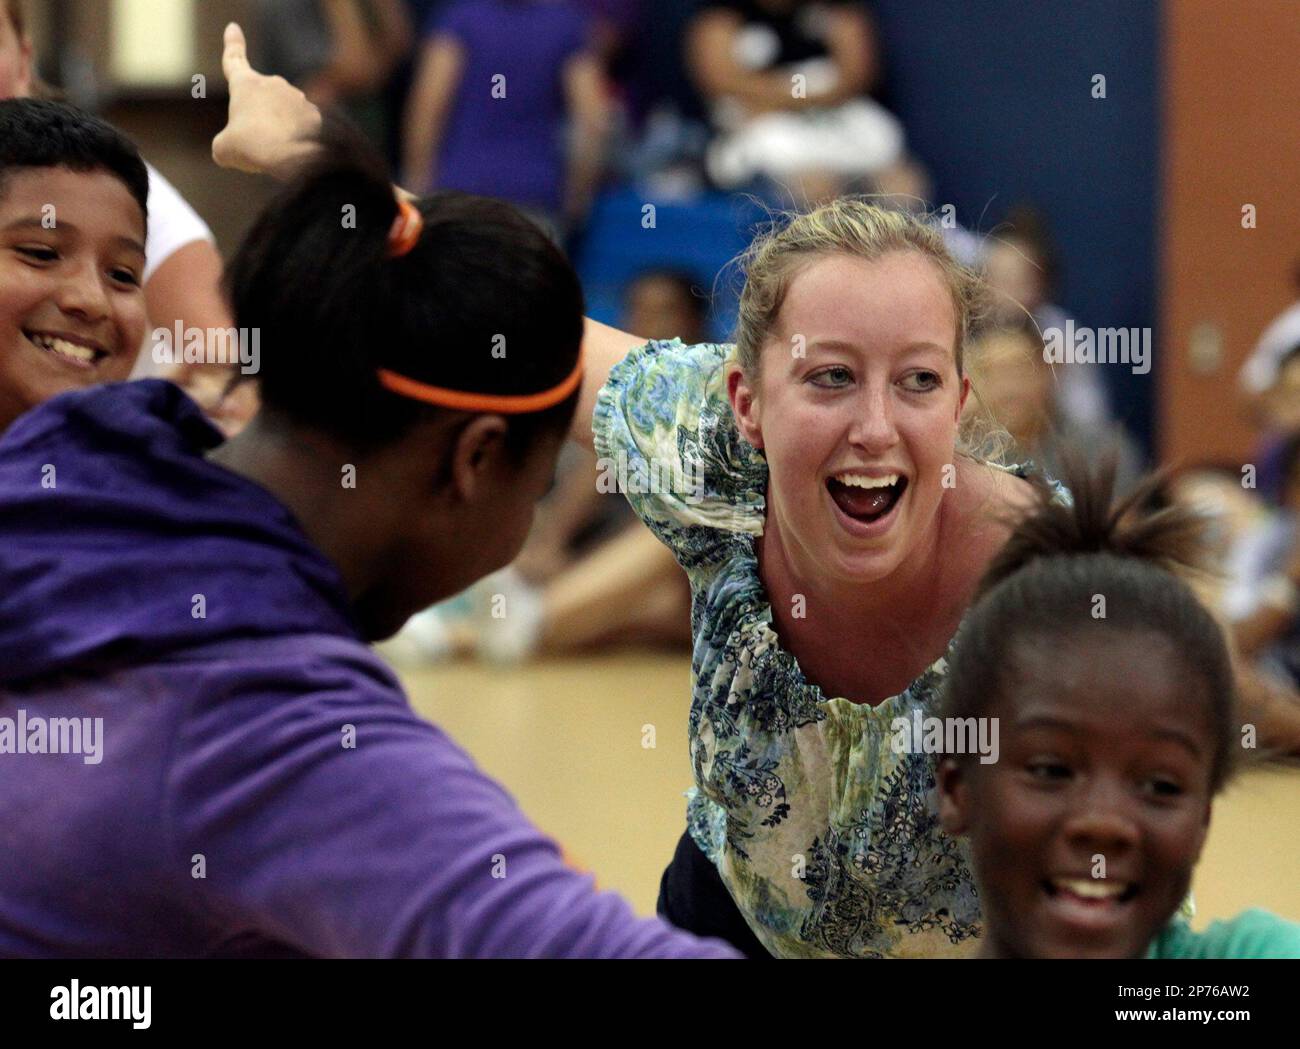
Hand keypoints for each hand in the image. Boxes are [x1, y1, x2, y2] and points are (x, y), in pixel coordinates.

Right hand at [212, 23, 322, 179]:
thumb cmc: (254, 147)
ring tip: (278, 149)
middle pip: (261, 100)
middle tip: (258, 142)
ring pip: (284, 115)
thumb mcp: (225, 149)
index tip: (234, 28)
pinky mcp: (315, 114)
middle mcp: (273, 84)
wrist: (294, 157)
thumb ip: (225, 144)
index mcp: (246, 84)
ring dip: (280, 130)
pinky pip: (303, 126)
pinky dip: (298, 138)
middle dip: (259, 119)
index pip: (235, 60)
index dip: (233, 44)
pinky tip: (297, 151)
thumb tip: (231, 148)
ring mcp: (296, 97)